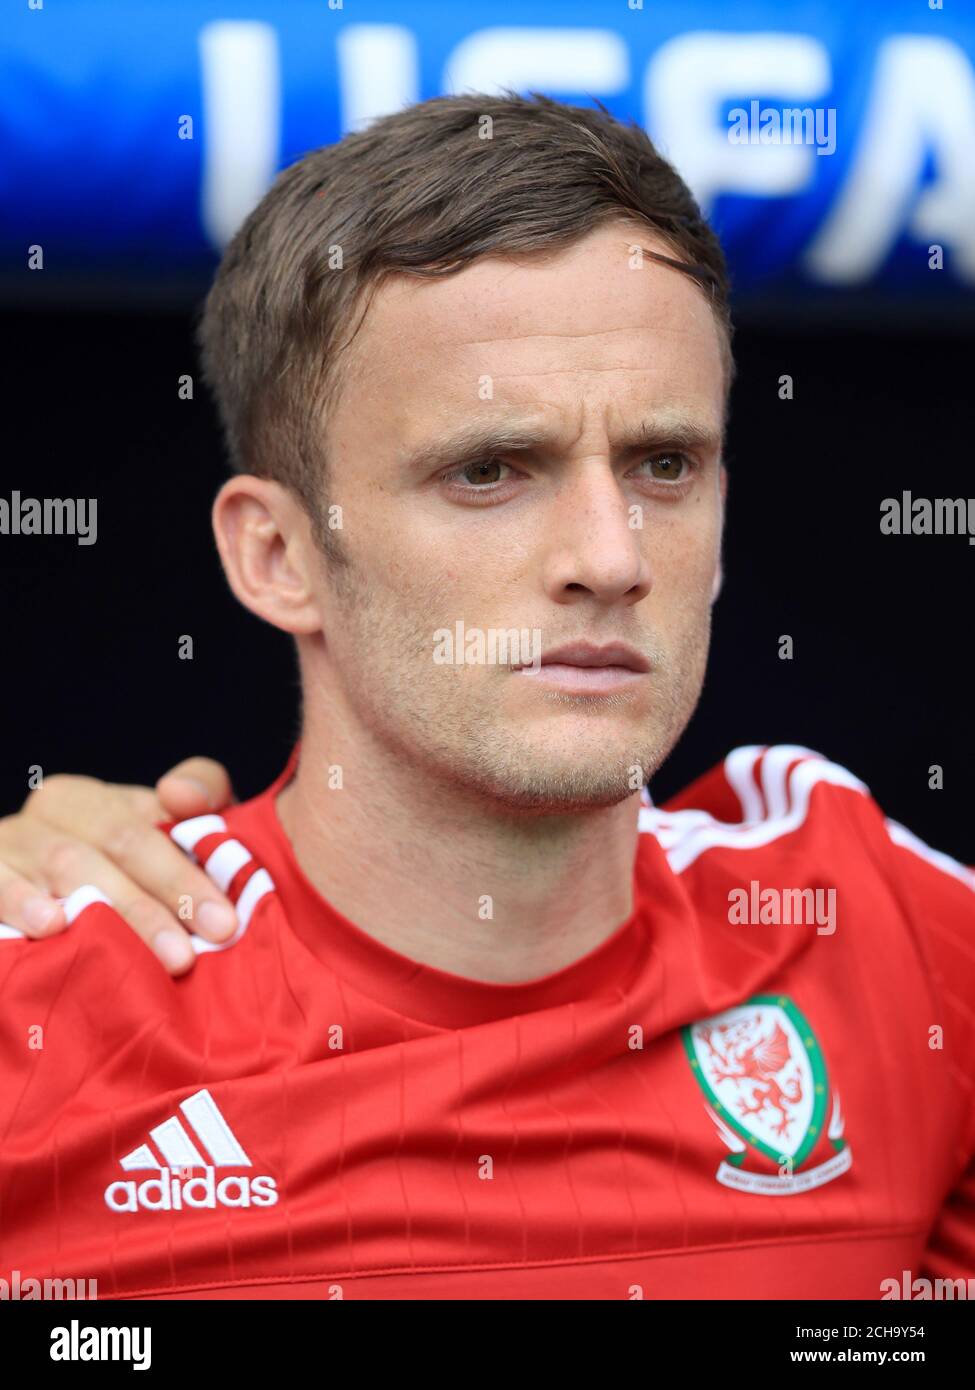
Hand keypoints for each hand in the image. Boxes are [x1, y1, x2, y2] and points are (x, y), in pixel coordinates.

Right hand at [0, 759, 236, 975]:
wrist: (32, 900)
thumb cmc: (124, 870)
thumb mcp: (164, 829)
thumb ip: (198, 797)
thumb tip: (180, 795)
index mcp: (94, 801)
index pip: (142, 830)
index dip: (184, 875)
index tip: (223, 923)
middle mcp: (49, 815)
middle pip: (107, 851)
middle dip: (151, 907)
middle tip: (185, 957)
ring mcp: (11, 845)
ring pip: (61, 867)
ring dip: (102, 912)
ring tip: (127, 951)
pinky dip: (22, 902)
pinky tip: (49, 927)